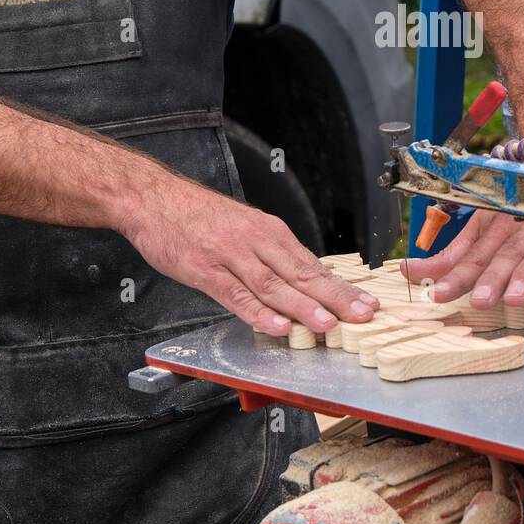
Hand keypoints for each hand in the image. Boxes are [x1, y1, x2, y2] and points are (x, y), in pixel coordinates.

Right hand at [118, 172, 378, 335]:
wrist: (155, 198)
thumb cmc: (200, 216)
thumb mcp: (245, 228)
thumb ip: (272, 256)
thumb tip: (304, 281)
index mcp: (270, 233)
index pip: (313, 265)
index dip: (342, 287)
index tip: (368, 304)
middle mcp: (257, 242)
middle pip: (302, 275)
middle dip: (336, 298)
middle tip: (363, 316)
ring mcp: (231, 256)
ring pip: (274, 286)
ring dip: (302, 307)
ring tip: (327, 325)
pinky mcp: (205, 270)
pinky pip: (235, 294)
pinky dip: (257, 312)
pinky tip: (276, 324)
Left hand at [405, 158, 523, 306]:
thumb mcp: (491, 223)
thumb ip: (458, 253)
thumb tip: (410, 270)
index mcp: (499, 223)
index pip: (473, 251)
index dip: (455, 270)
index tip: (436, 289)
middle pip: (508, 252)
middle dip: (493, 276)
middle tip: (481, 300)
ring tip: (516, 297)